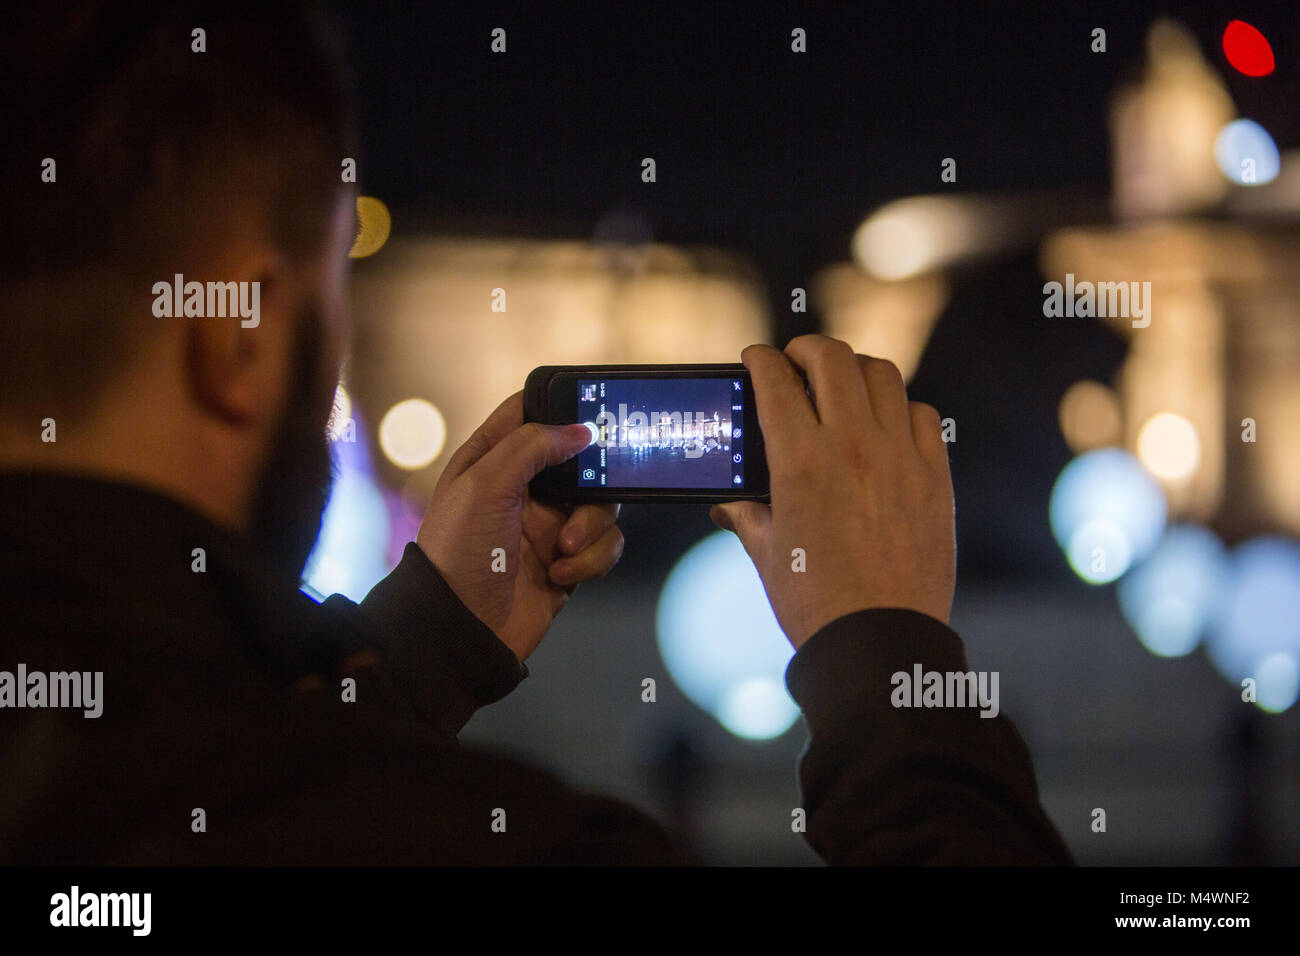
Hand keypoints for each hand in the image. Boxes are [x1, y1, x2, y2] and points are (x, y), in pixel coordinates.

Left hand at [416, 392, 623, 661]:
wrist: (463, 631)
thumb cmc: (460, 554)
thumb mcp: (485, 485)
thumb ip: (531, 446)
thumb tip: (580, 431)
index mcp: (493, 459)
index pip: (530, 413)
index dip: (560, 409)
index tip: (588, 416)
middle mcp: (524, 488)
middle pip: (581, 460)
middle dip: (592, 480)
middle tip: (591, 490)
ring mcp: (548, 525)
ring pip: (601, 505)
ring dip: (591, 527)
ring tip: (563, 550)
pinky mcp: (569, 560)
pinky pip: (605, 545)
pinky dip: (592, 559)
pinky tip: (561, 575)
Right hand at [710, 335, 954, 649]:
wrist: (881, 641)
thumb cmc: (815, 604)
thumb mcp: (766, 554)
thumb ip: (746, 515)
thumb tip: (728, 503)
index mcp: (800, 461)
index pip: (776, 381)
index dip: (760, 360)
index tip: (755, 359)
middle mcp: (852, 445)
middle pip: (832, 358)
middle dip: (807, 349)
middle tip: (796, 361)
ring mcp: (900, 456)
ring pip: (882, 374)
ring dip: (854, 370)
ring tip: (841, 384)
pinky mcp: (935, 476)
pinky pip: (922, 414)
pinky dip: (900, 408)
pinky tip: (886, 425)